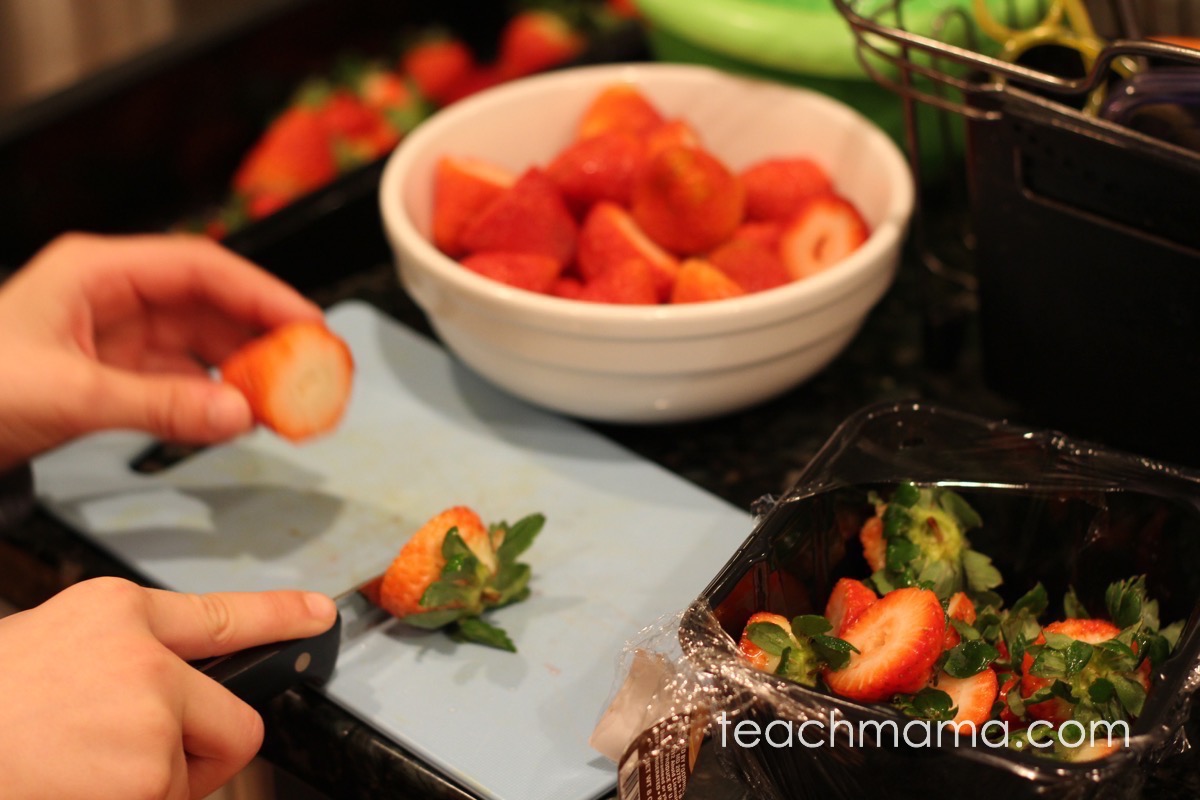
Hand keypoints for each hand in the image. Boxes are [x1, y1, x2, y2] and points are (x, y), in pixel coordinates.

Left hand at [0, 233, 323, 469]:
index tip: (307, 321)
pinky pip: (182, 380)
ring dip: (243, 371)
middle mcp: (113, 297)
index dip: (262, 291)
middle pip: (210, 305)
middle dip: (262, 336)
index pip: (201, 268)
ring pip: (201, 344)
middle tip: (310, 367)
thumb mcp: (70, 393)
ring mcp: (116, 336)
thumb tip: (237, 414)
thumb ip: (159, 405)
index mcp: (98, 271)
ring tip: (285, 398)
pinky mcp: (115, 376)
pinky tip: (238, 415)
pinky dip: (213, 398)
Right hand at [0, 577, 337, 798]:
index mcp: (115, 614)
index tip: (320, 617)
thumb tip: (161, 686)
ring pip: (190, 779)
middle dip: (197, 756)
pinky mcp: (146, 779)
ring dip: (147, 791)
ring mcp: (149, 721)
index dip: (281, 618)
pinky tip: (72, 789)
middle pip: (234, 723)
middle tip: (129, 765)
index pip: (223, 615)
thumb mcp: (45, 651)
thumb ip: (113, 659)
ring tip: (73, 775)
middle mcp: (145, 660)